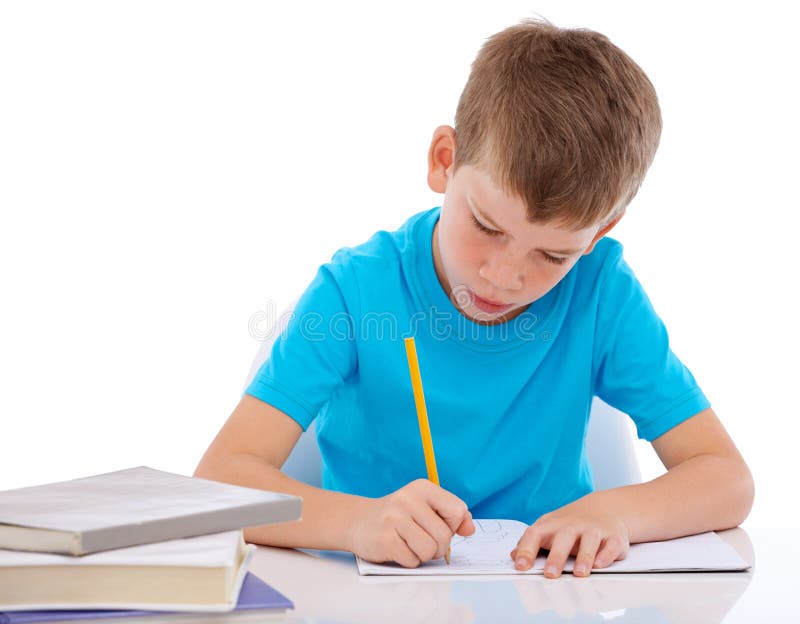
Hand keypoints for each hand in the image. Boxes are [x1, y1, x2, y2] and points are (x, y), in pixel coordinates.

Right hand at [348, 479, 474, 567]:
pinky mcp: (384, 538)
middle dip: (438, 546)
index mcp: (423, 488)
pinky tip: (397, 549)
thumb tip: (470, 529)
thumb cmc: (400, 517)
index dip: (452, 526)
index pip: (457, 511)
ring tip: (411, 545)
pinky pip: (411, 560)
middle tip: (423, 541)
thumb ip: (453, 516)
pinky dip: (408, 561)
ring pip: (429, 550)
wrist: (360, 521)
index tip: (437, 525)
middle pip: (444, 535)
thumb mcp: (426, 507)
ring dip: (423, 555)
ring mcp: (394, 518)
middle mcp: (408, 499)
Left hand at [510, 491, 630, 577]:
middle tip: (550, 574)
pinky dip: (607, 555)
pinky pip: (611, 545)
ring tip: (579, 573)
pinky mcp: (613, 537)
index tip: (520, 566)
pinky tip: (600, 565)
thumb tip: (513, 556)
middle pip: (563, 538)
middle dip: (556, 556)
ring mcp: (594, 530)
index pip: (535, 534)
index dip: (526, 550)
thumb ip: (530, 543)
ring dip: (584, 557)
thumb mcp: (548, 528)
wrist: (604, 509)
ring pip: (589, 541)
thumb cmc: (570, 524)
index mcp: (552, 525)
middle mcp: (573, 526)